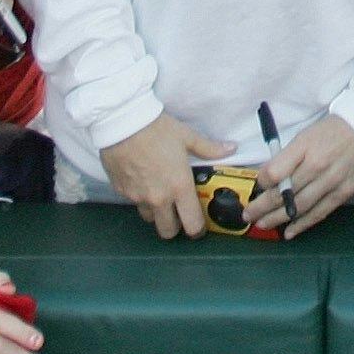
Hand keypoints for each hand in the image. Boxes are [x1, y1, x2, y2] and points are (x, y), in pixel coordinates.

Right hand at [96, 113, 229, 240]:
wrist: (122, 122)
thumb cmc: (157, 129)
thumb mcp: (186, 136)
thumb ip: (209, 149)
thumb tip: (231, 149)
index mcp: (179, 187)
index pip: (192, 224)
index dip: (197, 229)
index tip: (198, 224)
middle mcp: (159, 198)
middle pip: (168, 232)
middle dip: (175, 226)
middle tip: (178, 212)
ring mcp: (138, 197)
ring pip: (150, 218)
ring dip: (156, 212)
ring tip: (159, 193)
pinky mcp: (121, 192)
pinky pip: (134, 202)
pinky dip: (140, 197)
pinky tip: (142, 180)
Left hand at [246, 114, 353, 239]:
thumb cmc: (337, 128)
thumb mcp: (309, 133)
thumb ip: (290, 154)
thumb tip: (270, 175)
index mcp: (305, 145)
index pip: (275, 171)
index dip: (261, 182)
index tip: (256, 186)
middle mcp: (317, 164)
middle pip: (283, 192)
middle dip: (261, 206)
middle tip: (247, 214)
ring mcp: (332, 180)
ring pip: (299, 206)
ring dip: (277, 218)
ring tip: (262, 224)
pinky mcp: (345, 192)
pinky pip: (320, 212)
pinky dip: (303, 224)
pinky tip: (289, 232)